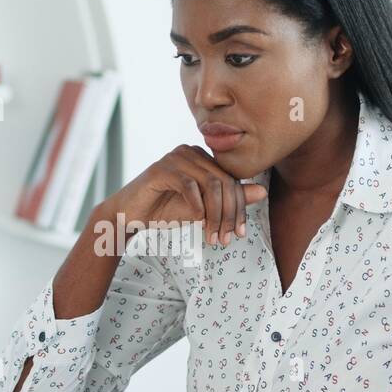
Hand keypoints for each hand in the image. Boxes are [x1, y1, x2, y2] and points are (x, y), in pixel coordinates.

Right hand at [106, 145, 266, 248]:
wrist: (130, 216)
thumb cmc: (164, 210)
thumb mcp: (203, 209)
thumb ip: (229, 200)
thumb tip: (262, 193)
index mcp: (203, 158)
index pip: (232, 180)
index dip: (240, 208)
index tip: (239, 233)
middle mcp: (191, 152)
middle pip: (224, 182)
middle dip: (229, 214)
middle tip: (226, 239)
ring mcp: (176, 157)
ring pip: (210, 184)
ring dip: (215, 215)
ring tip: (212, 236)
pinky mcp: (162, 168)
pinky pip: (189, 185)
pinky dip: (196, 206)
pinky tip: (196, 221)